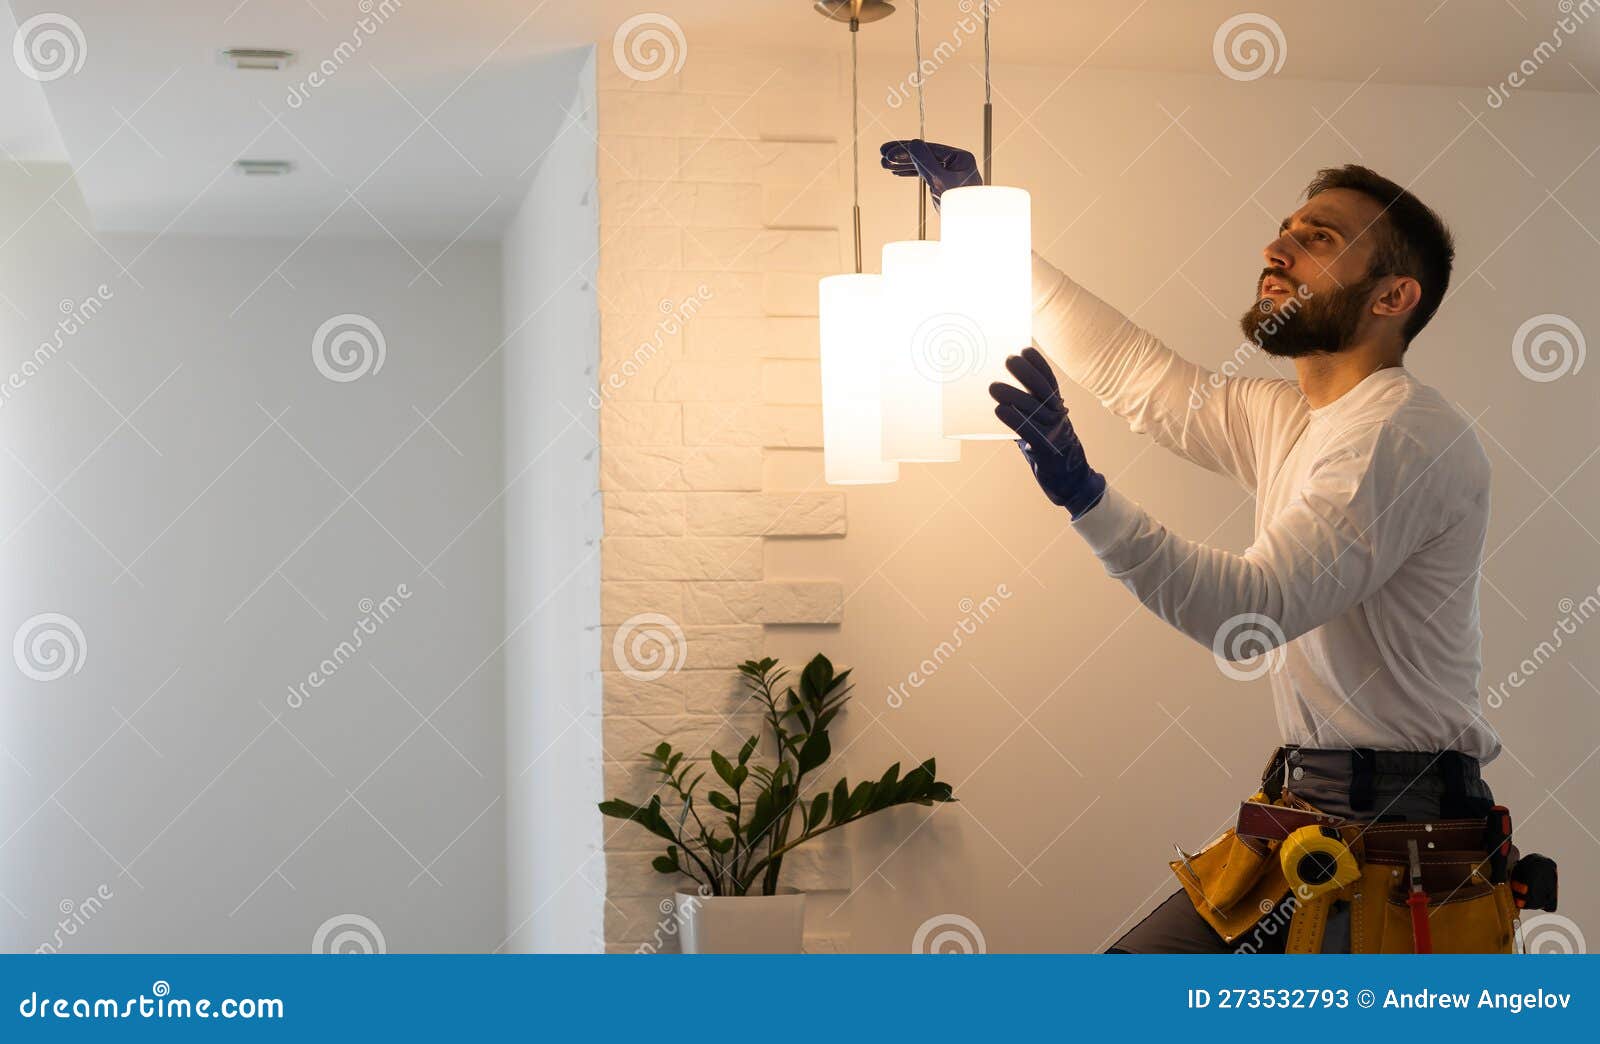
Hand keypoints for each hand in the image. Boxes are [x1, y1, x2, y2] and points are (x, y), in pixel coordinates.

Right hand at [879, 140, 981, 205]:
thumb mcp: (941, 182)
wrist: (968, 227)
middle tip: (882, 154)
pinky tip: (896, 172)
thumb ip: (927, 162)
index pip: (929, 149)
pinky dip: (910, 173)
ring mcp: (948, 172)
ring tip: (884, 164)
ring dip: (902, 164)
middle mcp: (955, 162)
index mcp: (960, 158)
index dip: (907, 149)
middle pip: (924, 155)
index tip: (889, 152)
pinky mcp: (943, 184)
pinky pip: (924, 175)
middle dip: (902, 155)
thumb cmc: (960, 206)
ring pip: (922, 165)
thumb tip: (913, 143)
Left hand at [989, 347, 1106, 519]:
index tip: (1024, 350)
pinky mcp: (1046, 450)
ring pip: (1034, 409)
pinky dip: (1014, 420)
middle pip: (1042, 390)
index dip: (1038, 364)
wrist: (1069, 478)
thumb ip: (1023, 407)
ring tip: (993, 386)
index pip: (1049, 380)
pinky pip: (1030, 432)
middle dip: (1025, 373)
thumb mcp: (1039, 423)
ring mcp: (1054, 432)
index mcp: (1057, 406)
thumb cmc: (1047, 445)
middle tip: (1007, 360)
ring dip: (1014, 395)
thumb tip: (994, 390)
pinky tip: (1000, 410)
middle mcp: (1058, 416)